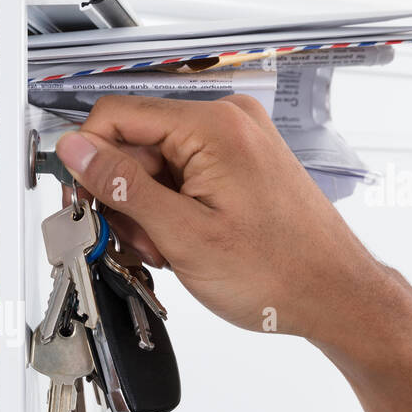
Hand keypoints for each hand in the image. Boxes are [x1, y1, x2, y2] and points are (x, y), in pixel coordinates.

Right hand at [55, 95, 393, 343]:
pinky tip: (183, 242)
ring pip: (155, 165)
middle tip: (137, 241)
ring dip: (147, 210)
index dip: (88, 159)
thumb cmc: (279, 272)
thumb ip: (121, 186)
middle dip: (124, 196)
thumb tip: (76, 150)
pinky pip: (182, 176)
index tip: (82, 199)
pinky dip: (171, 211)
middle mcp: (227, 121)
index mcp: (213, 125)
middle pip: (135, 143)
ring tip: (169, 249)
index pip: (117, 115)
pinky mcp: (240, 164)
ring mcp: (236, 142)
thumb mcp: (182, 233)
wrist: (334, 296)